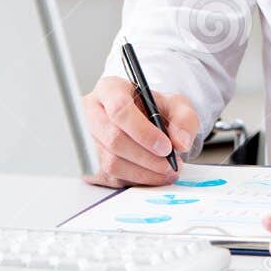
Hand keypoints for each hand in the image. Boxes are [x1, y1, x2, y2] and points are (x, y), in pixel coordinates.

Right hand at [80, 75, 198, 187]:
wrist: (145, 122)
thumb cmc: (155, 110)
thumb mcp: (177, 105)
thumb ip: (184, 119)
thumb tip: (180, 142)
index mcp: (110, 90)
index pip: (119, 109)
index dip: (143, 132)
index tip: (166, 147)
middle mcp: (92, 112)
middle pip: (113, 139)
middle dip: (146, 157)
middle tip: (170, 164)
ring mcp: (85, 138)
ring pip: (110, 162)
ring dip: (142, 172)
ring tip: (166, 171)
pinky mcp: (88, 162)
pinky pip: (109, 178)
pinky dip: (134, 180)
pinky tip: (151, 176)